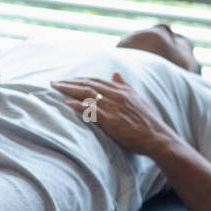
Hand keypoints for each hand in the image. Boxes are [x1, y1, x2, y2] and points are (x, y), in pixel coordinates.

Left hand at [50, 72, 176, 156]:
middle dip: (69, 82)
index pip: (96, 81)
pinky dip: (78, 105)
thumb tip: (116, 73)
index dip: (80, 79)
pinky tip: (67, 103)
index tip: (66, 79)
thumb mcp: (137, 98)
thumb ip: (125, 86)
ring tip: (55, 88)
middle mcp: (116, 95)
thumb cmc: (147, 121)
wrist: (157, 137)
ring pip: (87, 94)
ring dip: (69, 90)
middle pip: (88, 85)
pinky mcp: (111, 119)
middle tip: (53, 82)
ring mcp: (113, 107)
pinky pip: (92, 110)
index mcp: (121, 90)